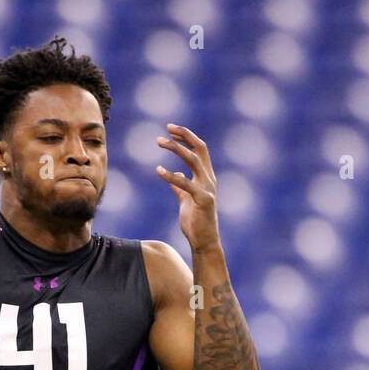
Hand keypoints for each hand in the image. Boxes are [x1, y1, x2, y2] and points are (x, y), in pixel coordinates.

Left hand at [155, 123, 220, 254]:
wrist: (203, 241)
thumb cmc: (195, 222)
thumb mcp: (186, 200)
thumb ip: (180, 186)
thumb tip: (176, 173)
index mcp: (206, 177)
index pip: (199, 149)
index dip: (187, 137)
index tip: (171, 130)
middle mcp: (209, 179)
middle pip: (199, 149)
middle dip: (185, 135)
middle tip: (167, 128)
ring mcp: (208, 188)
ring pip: (193, 160)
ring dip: (176, 148)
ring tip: (159, 141)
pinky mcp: (203, 200)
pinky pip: (185, 183)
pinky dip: (171, 176)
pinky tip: (158, 170)